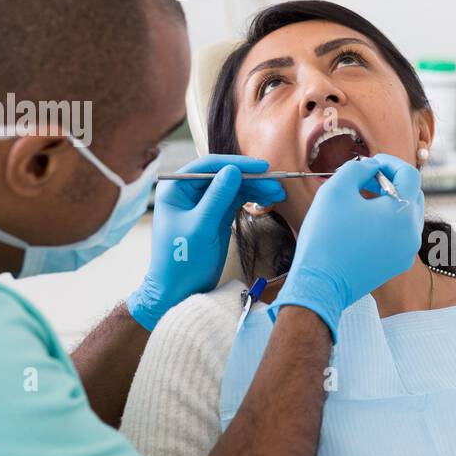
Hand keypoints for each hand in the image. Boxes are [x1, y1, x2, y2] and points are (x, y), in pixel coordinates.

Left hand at [127, 154, 284, 330]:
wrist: (179, 291)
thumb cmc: (181, 261)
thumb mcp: (200, 227)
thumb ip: (217, 198)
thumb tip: (233, 170)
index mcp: (176, 189)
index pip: (209, 166)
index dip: (237, 164)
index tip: (262, 167)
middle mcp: (189, 191)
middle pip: (224, 175)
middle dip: (251, 179)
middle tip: (276, 186)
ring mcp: (204, 203)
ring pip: (234, 187)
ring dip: (256, 189)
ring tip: (278, 195)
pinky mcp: (216, 216)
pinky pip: (236, 201)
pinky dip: (252, 199)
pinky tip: (268, 201)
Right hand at [270, 153, 424, 340]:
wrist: (320, 284)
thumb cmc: (326, 237)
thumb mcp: (336, 189)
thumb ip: (357, 168)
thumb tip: (370, 167)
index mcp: (403, 213)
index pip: (409, 174)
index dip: (389, 162)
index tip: (370, 163)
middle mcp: (412, 233)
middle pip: (412, 194)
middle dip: (390, 181)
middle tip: (365, 179)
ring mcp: (407, 251)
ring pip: (406, 215)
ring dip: (389, 201)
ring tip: (362, 200)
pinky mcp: (397, 264)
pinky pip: (400, 234)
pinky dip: (387, 222)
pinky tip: (363, 222)